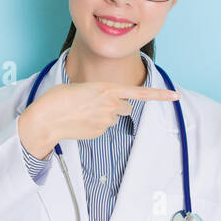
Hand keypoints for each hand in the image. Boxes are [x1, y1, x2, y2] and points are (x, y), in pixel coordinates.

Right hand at [19, 81, 179, 157]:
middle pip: (127, 107)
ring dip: (105, 115)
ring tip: (84, 112)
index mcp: (107, 88)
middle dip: (118, 106)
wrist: (45, 118)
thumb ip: (101, 93)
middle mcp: (111, 105)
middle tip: (97, 104)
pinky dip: (95, 125)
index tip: (175, 96)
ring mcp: (106, 120)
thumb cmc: (59, 98)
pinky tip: (81, 122)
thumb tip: (107, 105)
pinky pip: (104, 128)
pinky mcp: (99, 133)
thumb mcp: (83, 87)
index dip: (160, 94)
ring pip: (114, 118)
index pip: (140, 92)